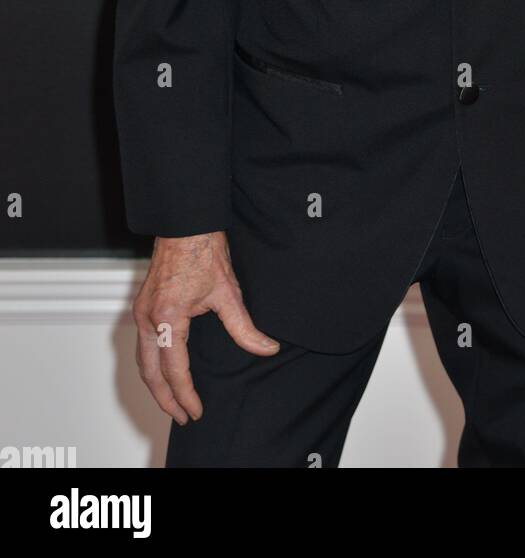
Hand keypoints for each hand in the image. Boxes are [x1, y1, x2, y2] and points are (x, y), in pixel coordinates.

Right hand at [132, 231, 279, 424]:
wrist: (186, 223)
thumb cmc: (203, 251)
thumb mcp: (228, 292)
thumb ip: (245, 327)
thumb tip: (267, 348)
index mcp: (168, 317)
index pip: (174, 369)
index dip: (186, 394)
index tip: (195, 411)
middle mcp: (148, 318)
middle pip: (150, 372)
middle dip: (165, 398)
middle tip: (182, 416)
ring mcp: (141, 311)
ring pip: (143, 360)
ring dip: (156, 384)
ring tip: (173, 401)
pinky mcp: (142, 306)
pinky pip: (143, 345)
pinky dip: (151, 365)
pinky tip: (164, 371)